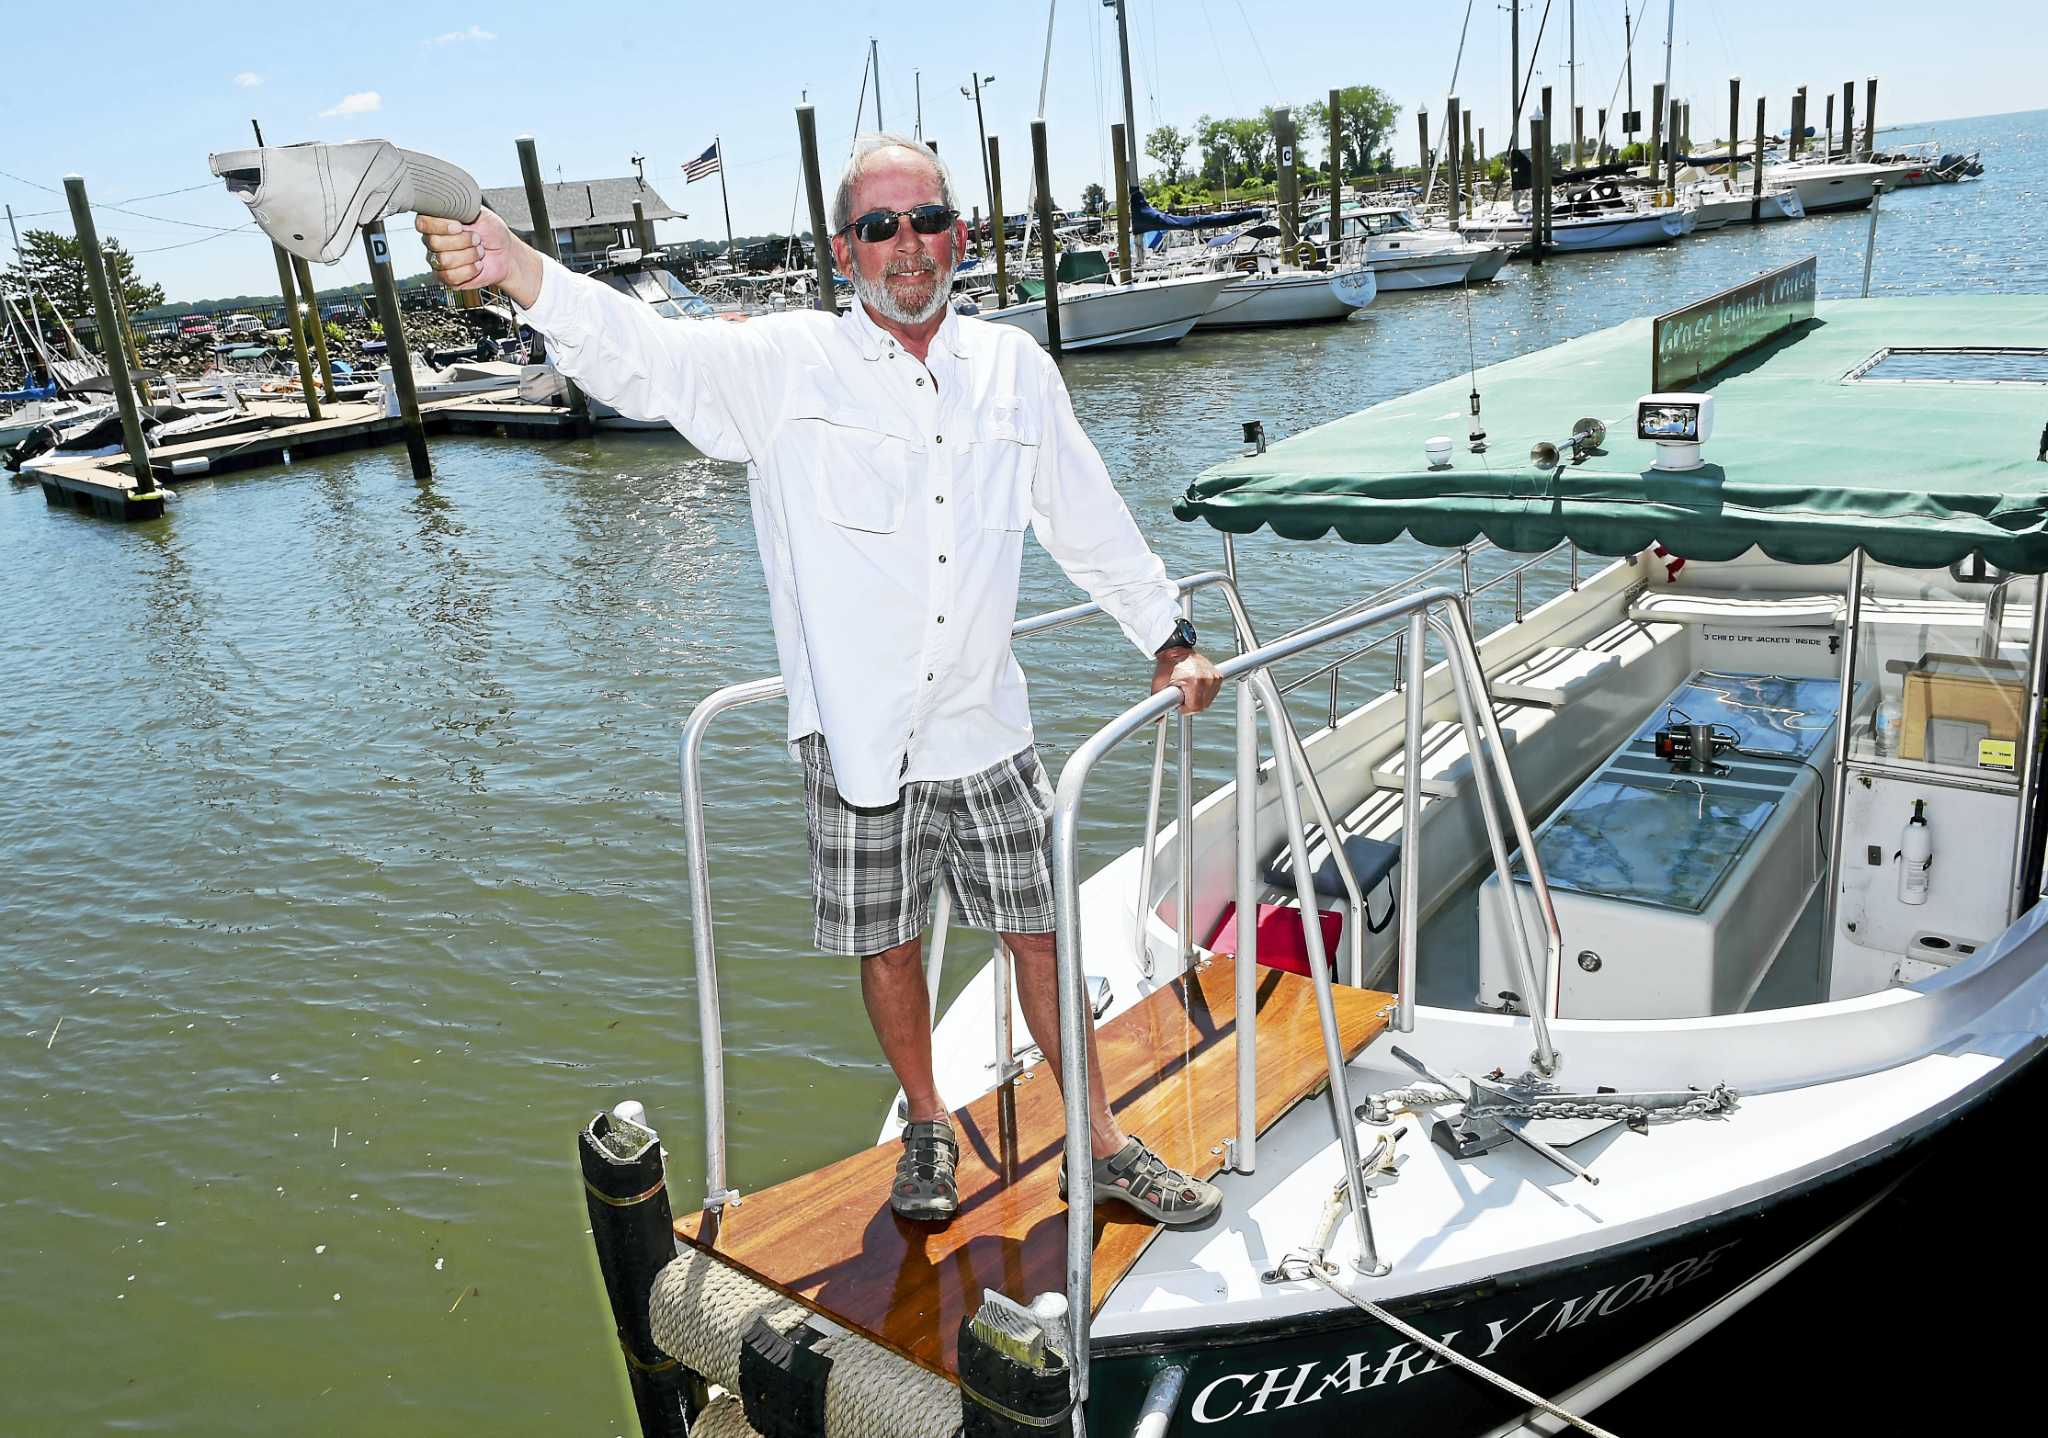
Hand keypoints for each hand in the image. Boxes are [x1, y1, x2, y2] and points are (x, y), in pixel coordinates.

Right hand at [415, 208, 540, 305]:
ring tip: (478, 251)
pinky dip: (469, 270)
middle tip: (476, 238)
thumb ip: (457, 209)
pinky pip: (450, 276)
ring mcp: (438, 260)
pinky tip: (477, 264)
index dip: (441, 226)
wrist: (505, 253)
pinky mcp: (447, 277)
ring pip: (444, 260)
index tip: (459, 226)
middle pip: (434, 243)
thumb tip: (445, 208)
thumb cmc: (492, 231)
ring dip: (469, 255)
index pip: (423, 223)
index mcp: (436, 222)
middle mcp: (433, 241)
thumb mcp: (478, 212)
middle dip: (462, 241)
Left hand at [1151, 649, 1221, 713]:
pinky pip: (1213, 693)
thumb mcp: (1158, 685)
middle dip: (1191, 705)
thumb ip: (1158, 705)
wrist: (1176, 650)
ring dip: (1198, 700)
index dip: (1185, 709)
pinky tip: (1196, 688)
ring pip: (1208, 701)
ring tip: (1188, 691)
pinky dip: (1205, 694)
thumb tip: (1158, 721)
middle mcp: (1206, 678)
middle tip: (1182, 697)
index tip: (1179, 704)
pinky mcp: (1218, 676)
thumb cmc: (1167, 666)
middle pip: (1203, 706)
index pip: (1195, 707)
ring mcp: (1214, 677)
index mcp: (1194, 681)